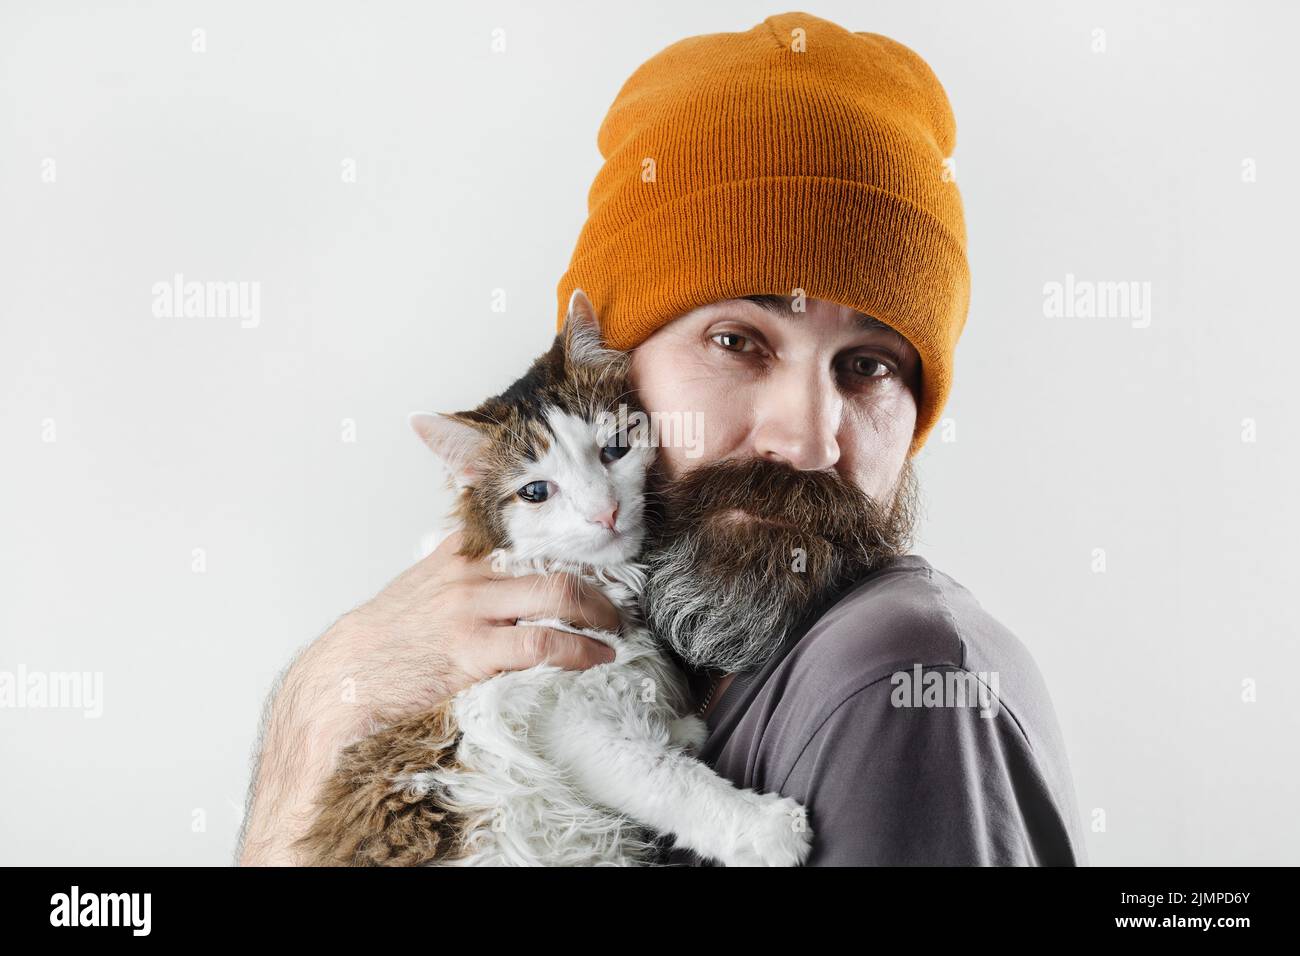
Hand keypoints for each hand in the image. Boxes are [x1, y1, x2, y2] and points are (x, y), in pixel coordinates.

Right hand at [237, 529, 620, 864]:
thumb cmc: (389, 638)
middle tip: (618, 605)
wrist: (344, 677)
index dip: (573, 540)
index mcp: (460, 550)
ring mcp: (472, 610)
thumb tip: (509, 565)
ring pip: (558, 595)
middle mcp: (470, 572)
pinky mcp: (472, 651)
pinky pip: (541, 644)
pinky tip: (595, 659)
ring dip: (598, 616)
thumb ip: (465, 567)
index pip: (528, 529)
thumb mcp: (425, 584)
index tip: (603, 553)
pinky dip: (578, 651)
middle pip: (555, 562)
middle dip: (598, 584)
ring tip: (614, 632)